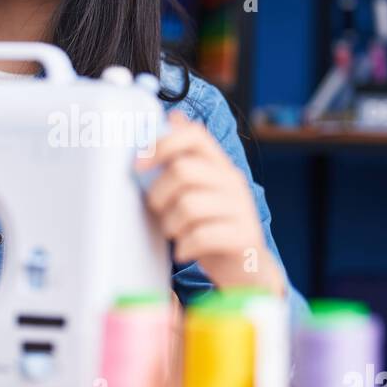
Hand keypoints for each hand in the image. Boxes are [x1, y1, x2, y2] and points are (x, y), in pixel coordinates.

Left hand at [137, 112, 286, 295]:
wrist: (247, 269)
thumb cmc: (213, 228)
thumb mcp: (200, 191)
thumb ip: (185, 160)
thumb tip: (173, 117)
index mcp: (220, 165)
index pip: (194, 135)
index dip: (162, 144)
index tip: (138, 165)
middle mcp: (233, 181)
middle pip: (183, 170)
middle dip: (158, 194)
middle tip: (158, 212)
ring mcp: (241, 208)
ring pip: (188, 205)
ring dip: (170, 224)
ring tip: (174, 233)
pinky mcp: (243, 236)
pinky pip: (201, 236)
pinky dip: (184, 246)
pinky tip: (185, 251)